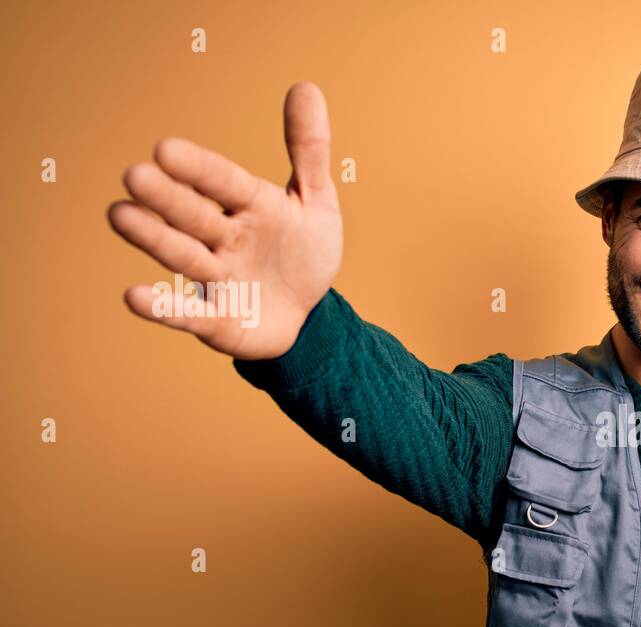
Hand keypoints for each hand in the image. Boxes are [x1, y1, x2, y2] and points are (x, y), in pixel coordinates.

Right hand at [107, 82, 341, 358]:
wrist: (309, 314)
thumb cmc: (304, 252)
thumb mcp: (316, 202)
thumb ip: (308, 150)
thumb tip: (306, 86)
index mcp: (248, 205)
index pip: (221, 182)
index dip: (198, 169)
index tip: (166, 149)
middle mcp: (223, 238)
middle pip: (193, 215)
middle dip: (167, 198)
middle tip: (135, 176)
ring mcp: (217, 279)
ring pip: (184, 256)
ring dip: (154, 238)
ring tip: (119, 215)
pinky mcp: (218, 321)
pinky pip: (190, 315)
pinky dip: (164, 307)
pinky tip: (134, 296)